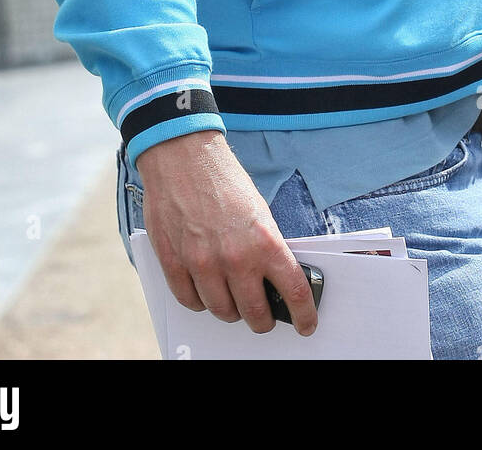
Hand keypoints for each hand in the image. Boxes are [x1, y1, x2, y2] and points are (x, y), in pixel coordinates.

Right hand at [135, 129, 318, 336]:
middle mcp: (235, 258)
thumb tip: (274, 279)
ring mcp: (203, 263)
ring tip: (231, 296)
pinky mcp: (175, 263)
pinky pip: (191, 301)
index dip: (304, 315)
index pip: (293, 292)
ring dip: (230, 309)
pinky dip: (200, 300)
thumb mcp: (260, 212)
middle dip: (263, 319)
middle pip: (255, 314)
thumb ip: (267, 248)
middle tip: (263, 314)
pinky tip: (205, 289)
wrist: (184, 156)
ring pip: (222, 312)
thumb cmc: (222, 179)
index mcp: (264, 241)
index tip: (306, 324)